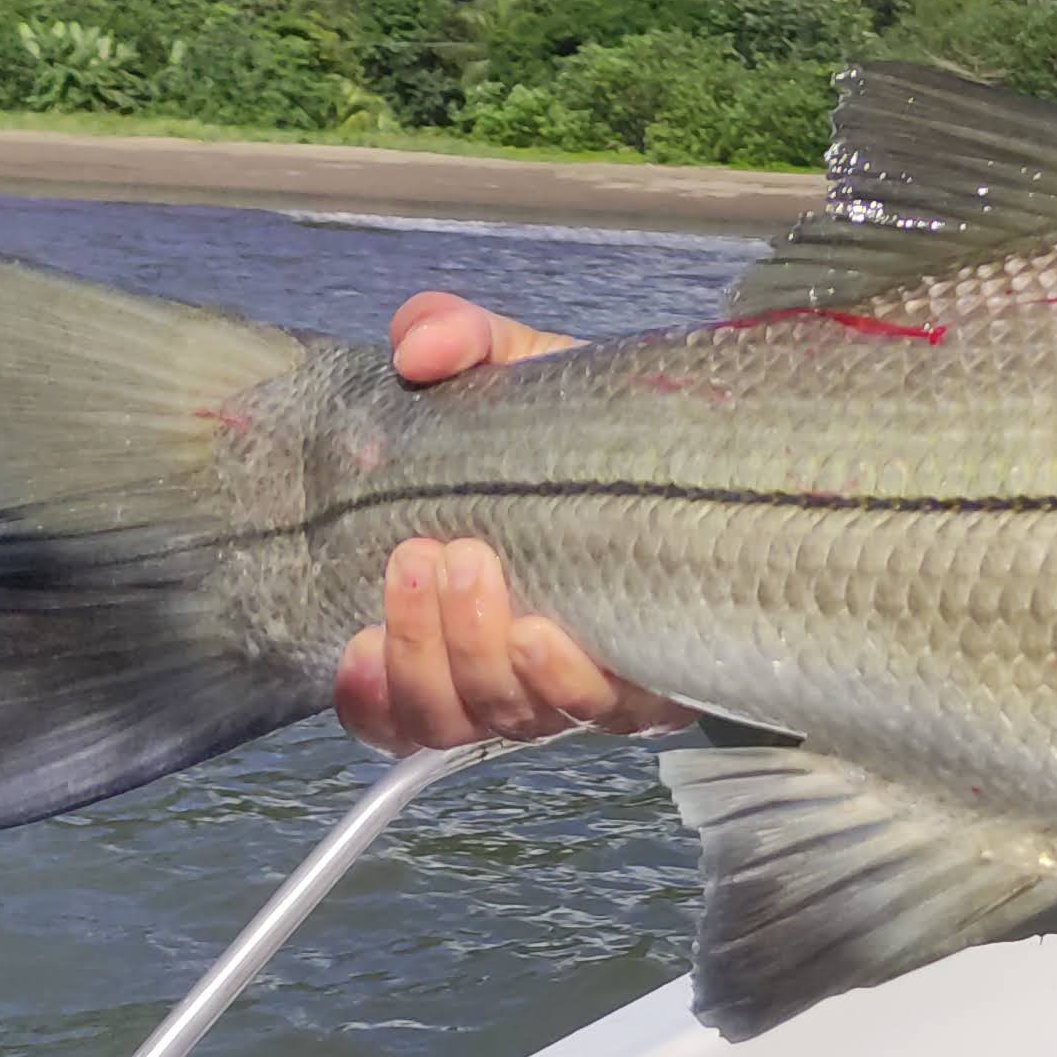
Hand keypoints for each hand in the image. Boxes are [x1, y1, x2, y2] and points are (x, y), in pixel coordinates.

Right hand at [329, 292, 688, 752]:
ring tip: (478, 569)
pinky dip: (556, 683)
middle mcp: (511, 673)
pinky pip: (596, 718)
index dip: (368, 694)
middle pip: (445, 713)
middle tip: (434, 556)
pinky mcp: (652, 685)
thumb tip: (418, 345)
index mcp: (458, 622)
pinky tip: (539, 638)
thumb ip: (457, 337)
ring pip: (507, 719)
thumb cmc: (589, 424)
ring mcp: (580, 683)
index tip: (357, 641)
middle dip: (427, 644)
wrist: (698, 440)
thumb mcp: (519, 366)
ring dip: (477, 655)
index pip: (391, 705)